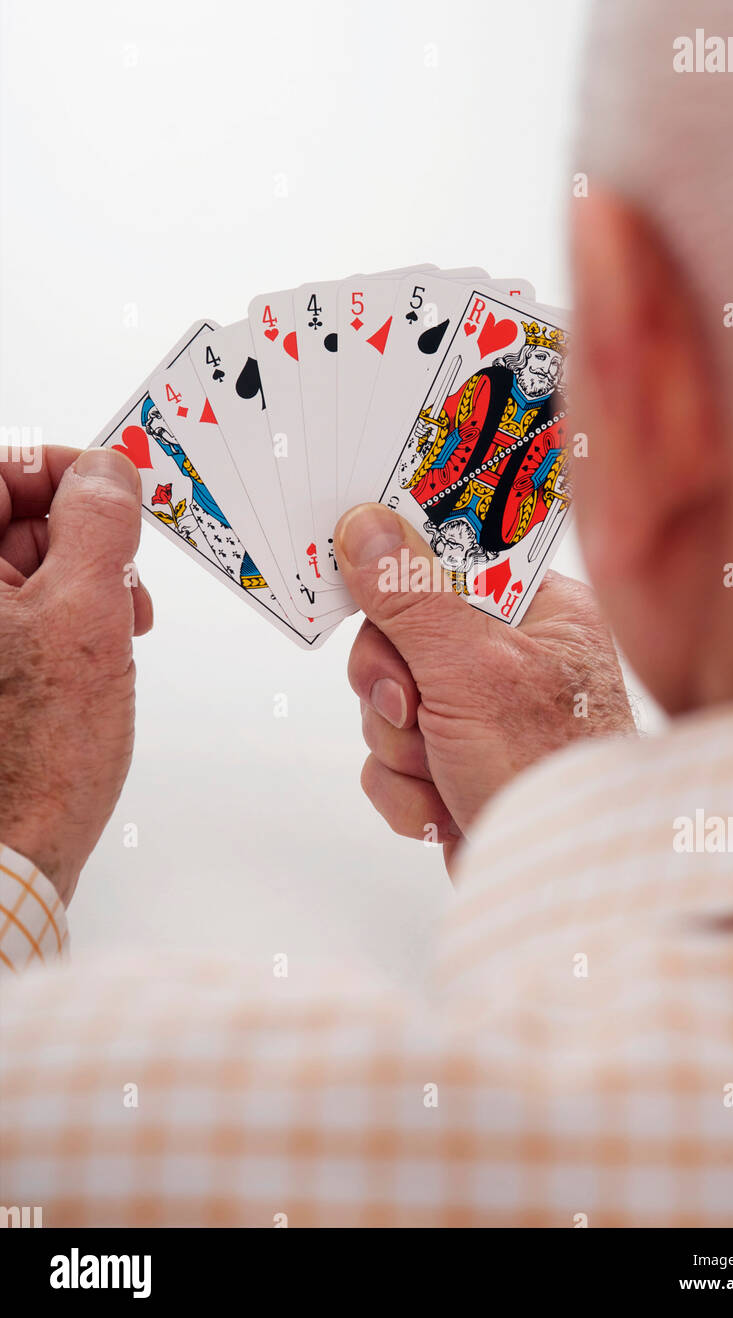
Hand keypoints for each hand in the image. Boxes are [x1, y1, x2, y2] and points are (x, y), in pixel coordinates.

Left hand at [0, 446, 150, 903]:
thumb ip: (98, 520)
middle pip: (13, 516)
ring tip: (124, 621)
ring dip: (88, 577)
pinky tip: (104, 648)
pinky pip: (28, 610)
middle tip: (129, 574)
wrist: (8, 855)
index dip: (63, 470)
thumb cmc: (34, 754)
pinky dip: (74, 614)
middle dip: (84, 533)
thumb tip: (107, 469)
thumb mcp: (87, 610)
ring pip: (28, 564)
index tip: (116, 488)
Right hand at [334, 504, 634, 872]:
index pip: (445, 561)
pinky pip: (389, 760)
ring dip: (402, 750)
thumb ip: (410, 596)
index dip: (398, 581)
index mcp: (537, 609)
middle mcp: (512, 656)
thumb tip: (364, 525)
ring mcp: (481, 715)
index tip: (362, 589)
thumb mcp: (471, 669)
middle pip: (398, 637)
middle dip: (396, 691)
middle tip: (417, 711)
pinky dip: (407, 792)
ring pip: (386, 704)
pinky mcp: (455, 767)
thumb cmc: (546, 771)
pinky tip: (446, 810)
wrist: (560, 887)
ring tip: (448, 773)